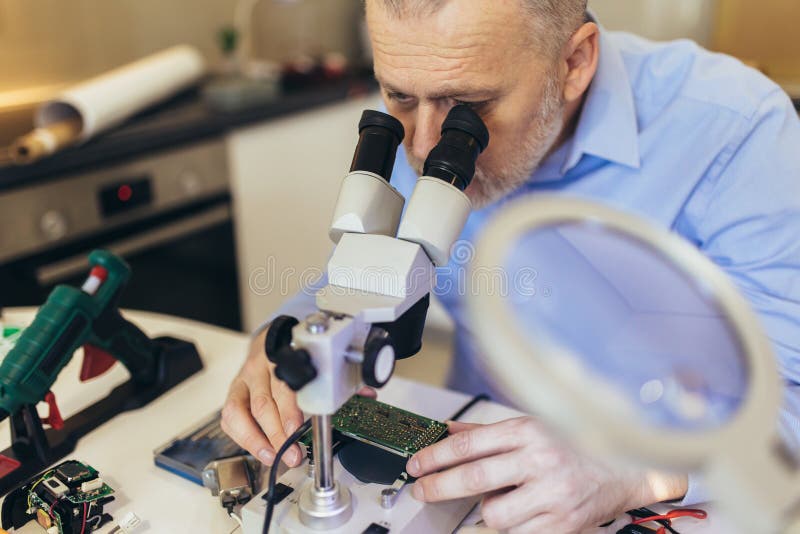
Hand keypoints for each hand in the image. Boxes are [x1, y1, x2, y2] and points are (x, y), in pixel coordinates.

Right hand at [221, 328, 374, 467]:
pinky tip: (260, 450)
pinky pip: (230, 418)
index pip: (283, 385)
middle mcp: (258, 368)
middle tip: (293, 454)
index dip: (290, 410)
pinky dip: (243, 438)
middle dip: (278, 434)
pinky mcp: (233, 393)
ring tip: (274, 457)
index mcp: (281, 355)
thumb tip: (367, 393)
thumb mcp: (315, 359)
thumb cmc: (295, 353)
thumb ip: (338, 378)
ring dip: (258, 440)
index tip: (299, 428)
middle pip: (263, 404)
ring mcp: (242, 381)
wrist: (271, 338)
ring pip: (241, 413)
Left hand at [406, 417, 687, 532]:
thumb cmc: (577, 443)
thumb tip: (449, 429)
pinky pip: (518, 532)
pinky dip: (512, 525)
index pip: (469, 444)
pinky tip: (520, 512)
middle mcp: (539, 459)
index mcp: (529, 430)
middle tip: (421, 490)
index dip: (436, 455)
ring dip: (486, 510)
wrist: (628, 466)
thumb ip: (489, 431)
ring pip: (494, 513)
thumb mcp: (533, 425)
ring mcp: (552, 494)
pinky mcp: (563, 523)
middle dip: (438, 486)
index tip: (417, 464)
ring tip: (499, 500)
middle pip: (473, 477)